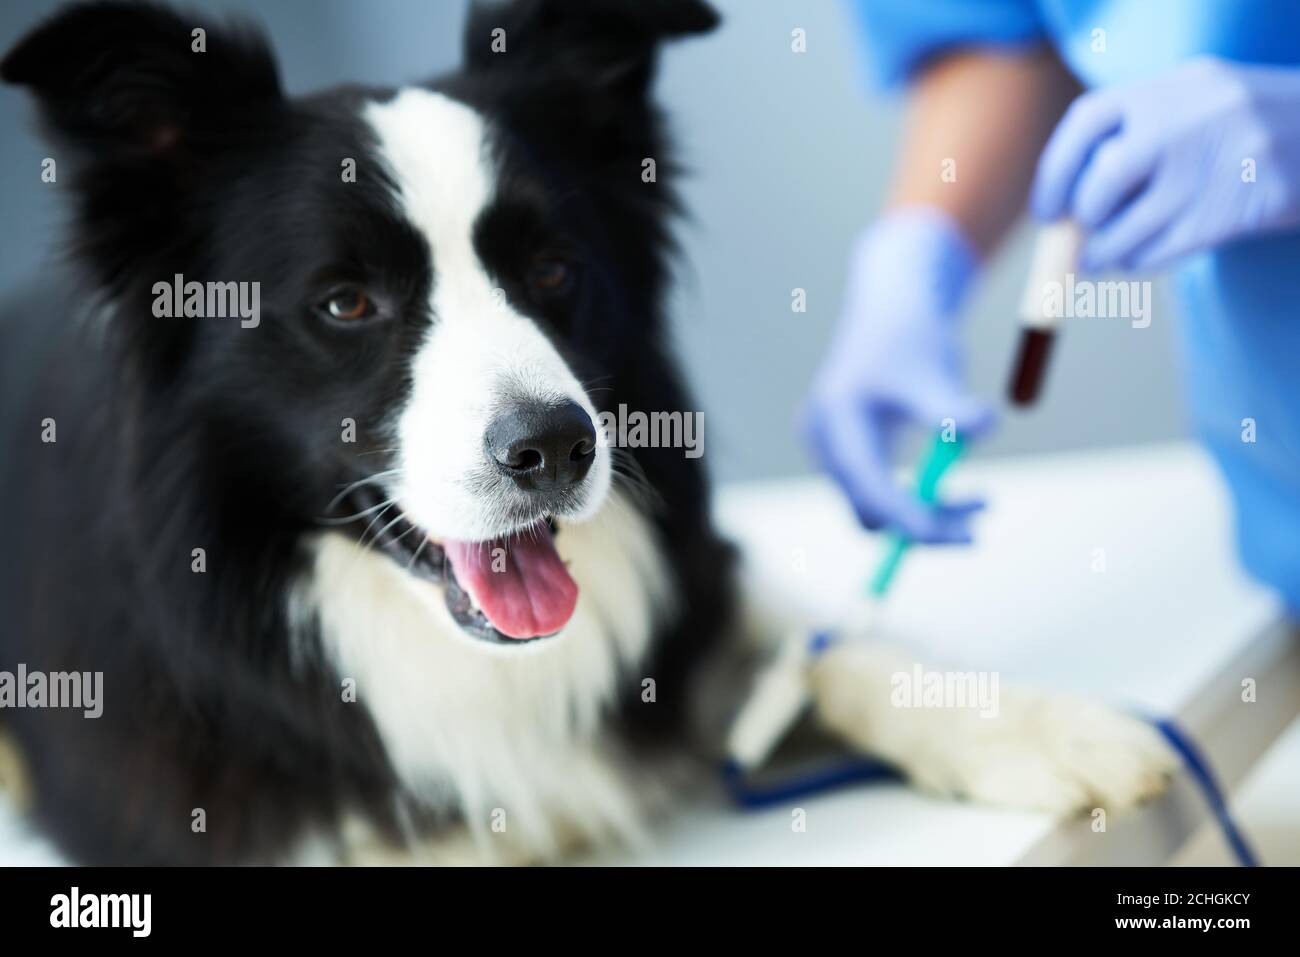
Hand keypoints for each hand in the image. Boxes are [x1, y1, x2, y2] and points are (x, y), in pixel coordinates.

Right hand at [802, 208, 993, 543]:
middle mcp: (826, 441)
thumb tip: (985, 428)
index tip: (953, 536)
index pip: (868, 486)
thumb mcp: (934, 369)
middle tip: (979, 525)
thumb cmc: (913, 335)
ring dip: (928, 512)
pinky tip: (957, 485)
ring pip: (879, 506)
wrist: (892, 307)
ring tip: (984, 501)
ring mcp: (833, 450)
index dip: (908, 517)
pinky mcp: (850, 454)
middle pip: (869, 509)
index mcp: (838, 419)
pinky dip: (920, 497)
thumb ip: (951, 403)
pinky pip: (882, 493)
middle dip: (924, 522)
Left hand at [1032, 57, 1299, 270]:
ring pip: (1129, 225)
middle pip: (1104, 178)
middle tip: (1080, 233)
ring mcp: (1212, 166)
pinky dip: (1137, 261)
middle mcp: (1189, 119)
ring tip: (1098, 259)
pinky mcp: (1230, 211)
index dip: (1054, 171)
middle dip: (1084, 215)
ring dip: (1103, 251)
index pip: (1087, 120)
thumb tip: (1064, 199)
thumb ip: (1136, 133)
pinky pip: (1161, 249)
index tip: (1046, 210)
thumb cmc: (1241, 129)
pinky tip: (1135, 259)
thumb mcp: (1194, 103)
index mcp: (1171, 86)